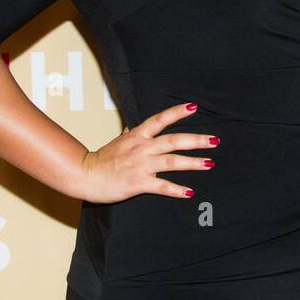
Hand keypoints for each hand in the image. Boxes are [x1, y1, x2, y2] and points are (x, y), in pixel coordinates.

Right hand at [76, 102, 217, 202]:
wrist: (85, 175)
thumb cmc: (101, 160)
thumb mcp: (117, 142)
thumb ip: (129, 134)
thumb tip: (133, 127)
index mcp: (137, 135)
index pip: (160, 120)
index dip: (177, 112)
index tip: (194, 107)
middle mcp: (142, 148)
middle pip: (173, 140)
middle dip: (195, 140)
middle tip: (214, 140)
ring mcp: (141, 165)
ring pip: (171, 161)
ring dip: (192, 162)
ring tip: (209, 163)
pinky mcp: (138, 183)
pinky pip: (161, 186)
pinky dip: (176, 190)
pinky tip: (189, 192)